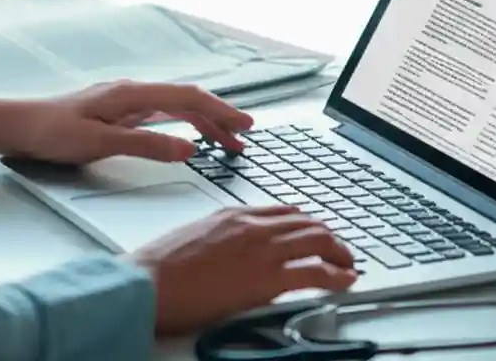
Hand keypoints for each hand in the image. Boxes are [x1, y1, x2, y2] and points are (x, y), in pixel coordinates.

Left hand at [0, 81, 253, 164]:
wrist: (19, 125)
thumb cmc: (52, 132)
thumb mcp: (100, 142)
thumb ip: (146, 145)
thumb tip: (188, 150)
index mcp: (131, 94)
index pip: (188, 97)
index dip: (220, 111)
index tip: (244, 126)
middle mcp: (133, 93)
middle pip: (188, 99)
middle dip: (220, 117)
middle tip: (246, 138)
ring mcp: (127, 102)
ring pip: (177, 107)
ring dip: (205, 122)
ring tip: (228, 143)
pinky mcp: (120, 113)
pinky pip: (163, 115)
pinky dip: (184, 125)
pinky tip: (192, 137)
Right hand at [129, 206, 358, 335]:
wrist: (148, 283)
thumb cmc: (160, 268)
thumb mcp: (194, 237)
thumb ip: (222, 236)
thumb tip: (235, 250)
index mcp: (234, 215)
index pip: (283, 211)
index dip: (306, 223)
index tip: (315, 232)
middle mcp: (253, 226)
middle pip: (306, 223)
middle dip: (329, 237)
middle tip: (339, 251)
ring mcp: (262, 249)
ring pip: (318, 241)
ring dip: (339, 254)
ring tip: (348, 265)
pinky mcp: (268, 278)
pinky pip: (315, 272)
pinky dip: (337, 276)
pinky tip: (345, 281)